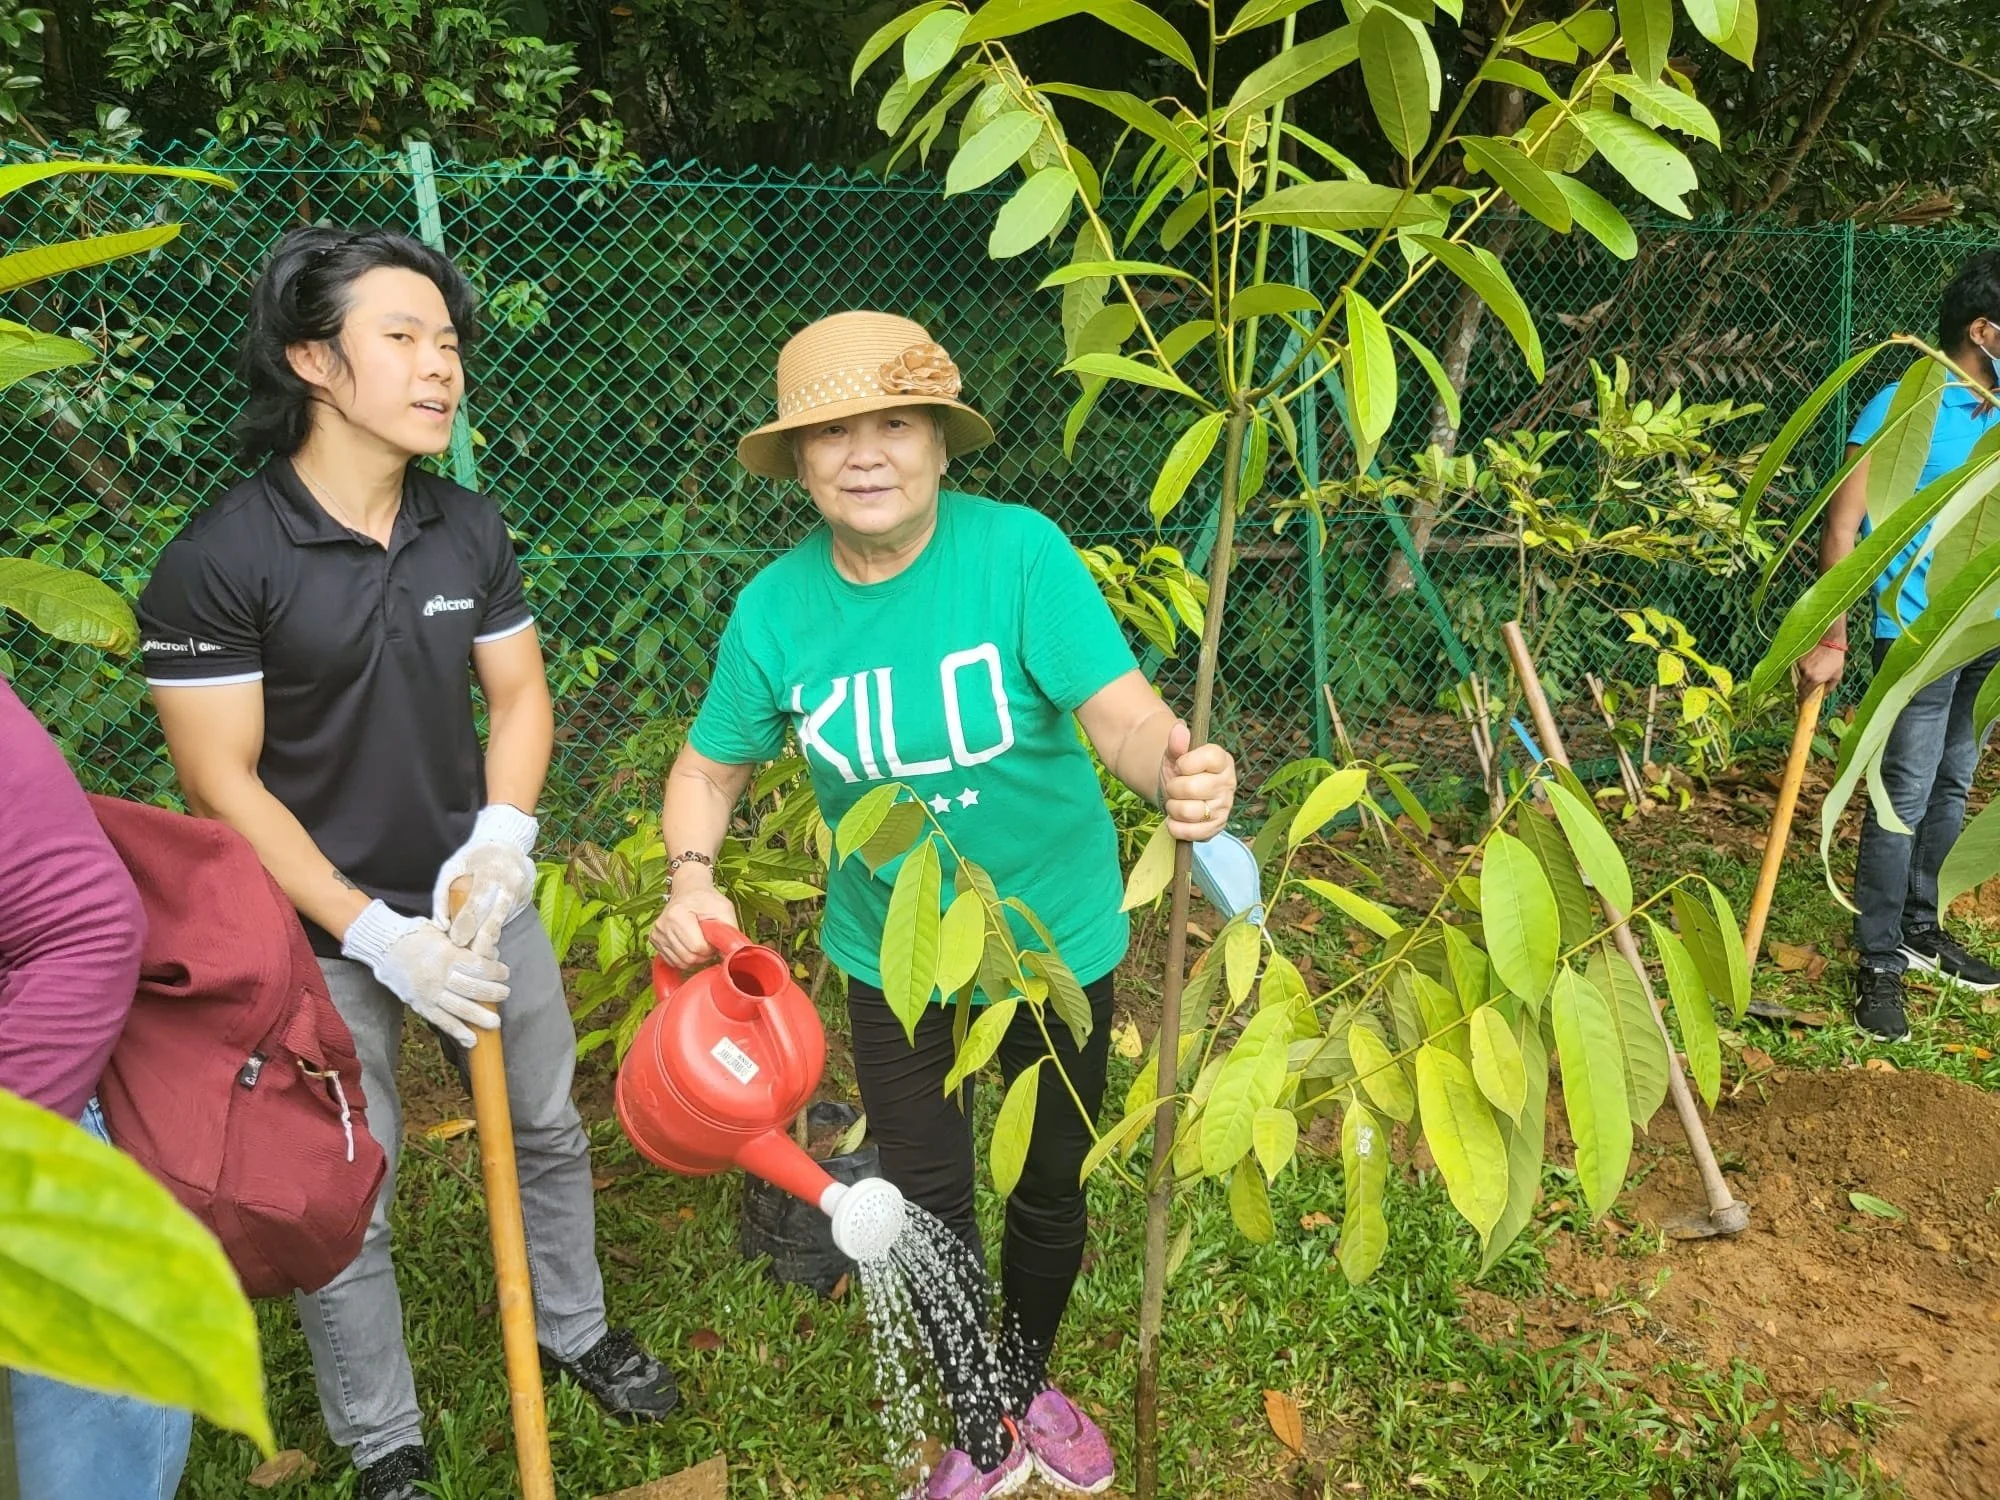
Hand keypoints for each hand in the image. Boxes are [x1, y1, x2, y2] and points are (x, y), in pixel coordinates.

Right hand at [342, 901, 508, 1048]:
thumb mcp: (442, 930)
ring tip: (495, 1023)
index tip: (504, 973)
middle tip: (505, 994)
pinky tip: (471, 1040)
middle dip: (492, 994)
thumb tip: (488, 942)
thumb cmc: (418, 936)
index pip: (477, 966)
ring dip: (478, 1017)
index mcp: (446, 954)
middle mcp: (438, 976)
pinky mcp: (420, 1006)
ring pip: (458, 1008)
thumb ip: (462, 936)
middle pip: (471, 989)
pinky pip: (441, 1021)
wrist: (385, 947)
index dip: (494, 972)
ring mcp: (428, 993)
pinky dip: (457, 1031)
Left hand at [431, 804, 537, 950]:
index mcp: (490, 871)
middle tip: (467, 956)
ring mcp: (521, 892)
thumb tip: (441, 925)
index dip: (466, 925)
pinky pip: (507, 918)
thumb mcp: (452, 866)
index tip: (456, 940)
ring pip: (503, 922)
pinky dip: (495, 930)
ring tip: (476, 952)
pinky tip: (486, 939)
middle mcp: (510, 883)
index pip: (477, 904)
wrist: (508, 844)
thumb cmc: (475, 856)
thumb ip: (442, 894)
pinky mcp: (526, 898)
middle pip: (495, 919)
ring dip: (489, 941)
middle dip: (481, 942)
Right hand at [651, 883, 738, 969]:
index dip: (711, 948)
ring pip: (680, 962)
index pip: (697, 948)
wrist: (689, 890)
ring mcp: (656, 934)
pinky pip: (673, 961)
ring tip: (700, 941)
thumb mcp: (724, 908)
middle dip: (703, 955)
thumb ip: (730, 931)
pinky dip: (684, 958)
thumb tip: (735, 955)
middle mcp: (663, 925)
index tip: (713, 937)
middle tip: (709, 941)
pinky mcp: (654, 940)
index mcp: (677, 915)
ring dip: (695, 958)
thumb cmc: (707, 899)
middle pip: (688, 958)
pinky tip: (690, 944)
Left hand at [1159, 721, 1236, 841]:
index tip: (1180, 765)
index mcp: (1222, 761)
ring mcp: (1224, 808)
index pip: (1209, 757)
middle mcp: (1228, 784)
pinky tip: (1175, 819)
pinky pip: (1190, 832)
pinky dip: (1175, 827)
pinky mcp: (1215, 828)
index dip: (1187, 763)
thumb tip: (1179, 729)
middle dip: (1173, 788)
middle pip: (1192, 788)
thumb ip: (1177, 742)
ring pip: (1188, 811)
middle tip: (1174, 786)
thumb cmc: (1180, 771)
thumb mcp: (1175, 754)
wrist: (1179, 794)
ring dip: (1172, 807)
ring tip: (1175, 802)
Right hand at [1795, 640, 1846, 700]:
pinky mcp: (1798, 659)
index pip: (1805, 693)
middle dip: (1802, 690)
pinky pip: (1798, 668)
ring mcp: (1800, 666)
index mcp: (1815, 679)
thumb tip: (1823, 696)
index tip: (1801, 703)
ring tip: (1811, 674)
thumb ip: (1830, 688)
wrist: (1830, 641)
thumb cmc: (1836, 659)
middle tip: (1805, 691)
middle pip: (1799, 687)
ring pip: (1798, 677)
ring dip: (1803, 678)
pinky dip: (1803, 669)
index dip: (1802, 699)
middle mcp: (1806, 674)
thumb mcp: (1837, 675)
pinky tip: (1810, 665)